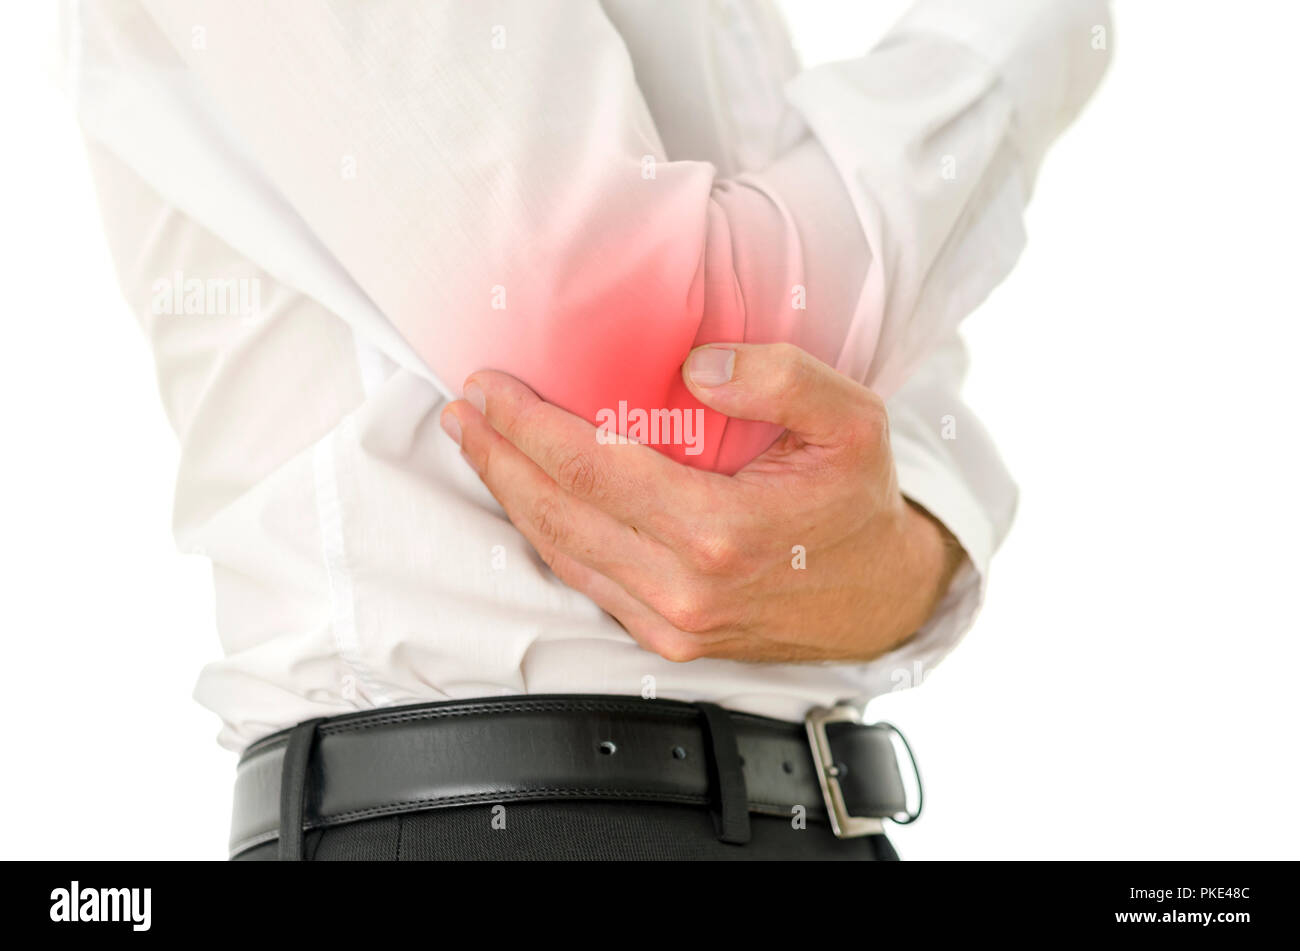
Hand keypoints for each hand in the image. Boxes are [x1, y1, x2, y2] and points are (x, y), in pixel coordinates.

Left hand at [440, 343, 963, 662]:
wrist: (881, 597)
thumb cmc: (859, 502)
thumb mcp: (853, 419)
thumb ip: (781, 379)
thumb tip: (696, 364)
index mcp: (724, 529)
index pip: (594, 467)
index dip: (530, 425)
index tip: (491, 386)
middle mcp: (686, 585)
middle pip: (560, 512)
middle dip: (501, 456)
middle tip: (464, 409)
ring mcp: (672, 620)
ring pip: (562, 552)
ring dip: (511, 495)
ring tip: (479, 445)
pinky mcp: (667, 637)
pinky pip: (586, 581)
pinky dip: (547, 535)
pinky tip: (528, 499)